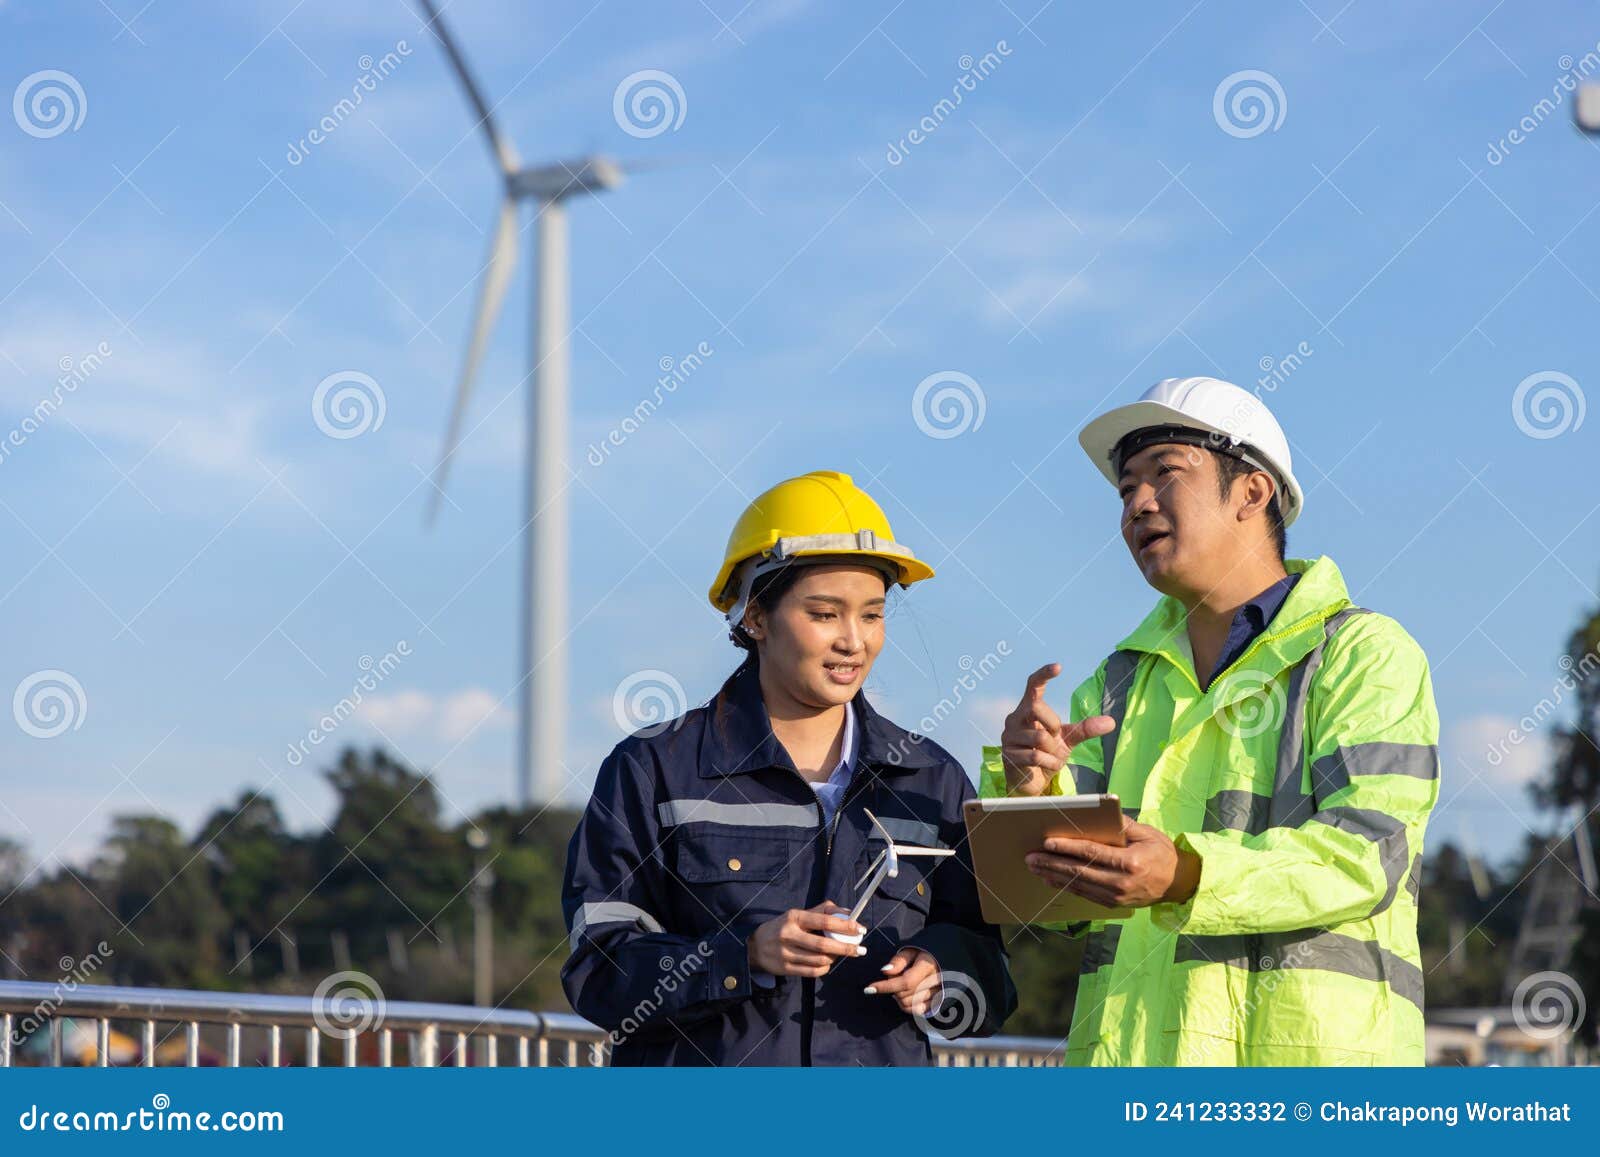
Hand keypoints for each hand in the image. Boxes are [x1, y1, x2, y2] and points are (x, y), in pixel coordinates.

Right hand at [747, 902, 864, 977]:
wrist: (755, 946)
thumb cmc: (784, 927)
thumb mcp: (798, 914)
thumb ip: (822, 911)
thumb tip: (848, 912)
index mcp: (794, 917)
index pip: (824, 921)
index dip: (845, 925)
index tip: (860, 929)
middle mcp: (789, 934)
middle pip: (823, 945)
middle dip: (845, 948)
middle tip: (860, 950)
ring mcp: (786, 953)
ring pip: (819, 960)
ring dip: (835, 958)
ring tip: (841, 954)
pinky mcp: (785, 969)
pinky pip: (812, 972)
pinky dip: (825, 968)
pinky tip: (828, 963)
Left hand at [866, 947, 940, 1016]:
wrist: (942, 961)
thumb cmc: (923, 954)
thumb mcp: (911, 951)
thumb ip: (899, 960)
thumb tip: (885, 971)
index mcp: (928, 965)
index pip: (905, 981)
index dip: (885, 987)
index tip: (869, 988)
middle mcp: (935, 982)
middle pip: (904, 994)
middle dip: (892, 988)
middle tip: (892, 978)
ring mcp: (938, 994)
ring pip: (909, 1004)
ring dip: (898, 997)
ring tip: (899, 986)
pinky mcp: (937, 1002)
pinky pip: (917, 1011)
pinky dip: (906, 1006)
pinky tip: (905, 996)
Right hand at [1000, 663, 1116, 795]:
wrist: (1032, 782)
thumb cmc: (1047, 754)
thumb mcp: (1068, 739)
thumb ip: (1085, 729)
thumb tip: (1111, 722)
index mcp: (1028, 709)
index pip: (1033, 685)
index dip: (1044, 674)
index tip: (1058, 667)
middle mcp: (1015, 718)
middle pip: (1036, 708)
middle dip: (1053, 724)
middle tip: (1055, 737)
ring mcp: (1009, 736)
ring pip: (1038, 737)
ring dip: (1053, 751)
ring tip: (1051, 758)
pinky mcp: (1008, 754)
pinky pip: (1035, 756)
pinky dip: (1049, 763)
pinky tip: (1048, 766)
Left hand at [1025, 816, 1200, 907]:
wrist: (1178, 883)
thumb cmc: (1162, 854)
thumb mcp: (1147, 834)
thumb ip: (1122, 825)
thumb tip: (1098, 815)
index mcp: (1130, 863)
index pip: (1092, 854)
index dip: (1067, 848)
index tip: (1047, 843)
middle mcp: (1121, 883)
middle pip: (1079, 871)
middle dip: (1052, 863)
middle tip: (1030, 858)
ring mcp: (1116, 896)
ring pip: (1078, 885)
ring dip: (1053, 876)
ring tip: (1034, 868)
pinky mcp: (1113, 904)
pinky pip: (1084, 894)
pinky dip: (1065, 886)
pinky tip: (1051, 879)